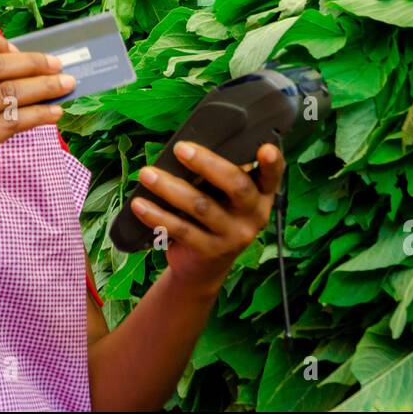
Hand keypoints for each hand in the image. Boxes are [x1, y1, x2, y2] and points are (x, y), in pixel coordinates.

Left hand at [129, 140, 285, 294]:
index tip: (266, 149)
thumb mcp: (225, 197)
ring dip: (170, 187)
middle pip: (236, 186)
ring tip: (146, 174)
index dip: (272, 163)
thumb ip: (218, 174)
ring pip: (201, 207)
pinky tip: (140, 204)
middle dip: (207, 164)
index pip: (273, 176)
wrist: (203, 268)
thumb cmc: (214, 216)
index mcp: (262, 195)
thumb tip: (188, 145)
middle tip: (180, 149)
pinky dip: (157, 215)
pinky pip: (181, 229)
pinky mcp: (210, 251)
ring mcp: (233, 236)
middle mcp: (254, 215)